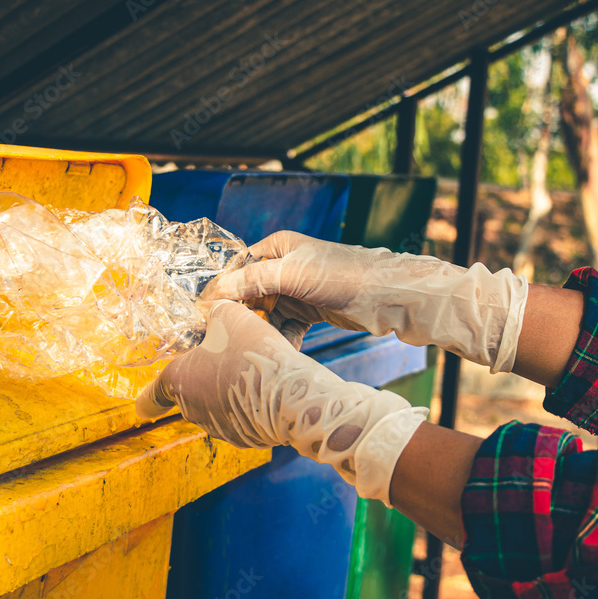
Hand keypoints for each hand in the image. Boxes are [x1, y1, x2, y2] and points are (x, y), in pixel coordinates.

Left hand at [135, 300, 426, 504]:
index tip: (142, 406)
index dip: (147, 399)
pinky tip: (265, 389)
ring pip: (215, 408)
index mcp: (179, 380)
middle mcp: (192, 409)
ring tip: (250, 372)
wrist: (289, 393)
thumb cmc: (253, 352)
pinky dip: (247, 407)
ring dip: (225, 394)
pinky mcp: (243, 438)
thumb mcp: (230, 316)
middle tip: (222, 362)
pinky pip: (239, 419)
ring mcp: (218, 427)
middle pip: (187, 397)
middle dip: (201, 382)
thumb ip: (214, 314)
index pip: (151, 397)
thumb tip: (213, 312)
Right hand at [201, 231, 528, 372]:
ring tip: (259, 349)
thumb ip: (254, 281)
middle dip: (242, 316)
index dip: (222, 292)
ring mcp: (297, 288)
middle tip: (229, 339)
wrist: (390, 295)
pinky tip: (286, 351)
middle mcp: (284, 265)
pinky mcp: (309, 308)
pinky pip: (286, 326)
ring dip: (264, 331)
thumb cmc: (345, 275)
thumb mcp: (294, 275)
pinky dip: (284, 339)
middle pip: (249, 293)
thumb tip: (216, 292)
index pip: (237, 268)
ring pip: (267, 313)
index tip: (207, 317)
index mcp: (277, 247)